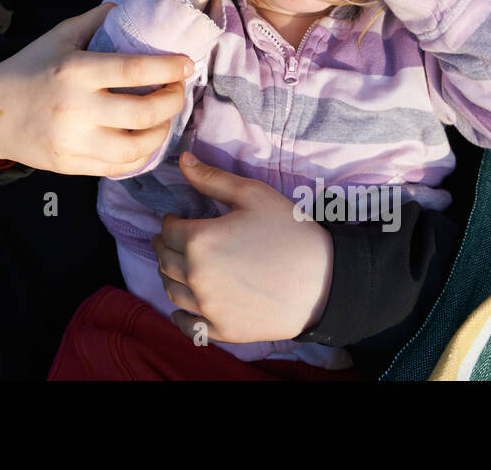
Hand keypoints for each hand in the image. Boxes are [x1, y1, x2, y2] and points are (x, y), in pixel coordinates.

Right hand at [0, 2, 192, 176]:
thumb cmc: (28, 69)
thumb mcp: (58, 37)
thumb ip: (95, 20)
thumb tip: (129, 6)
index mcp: (75, 71)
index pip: (134, 70)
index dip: (169, 68)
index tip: (187, 64)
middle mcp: (76, 108)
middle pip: (143, 112)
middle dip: (173, 101)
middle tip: (178, 91)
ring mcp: (74, 140)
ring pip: (136, 146)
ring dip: (162, 133)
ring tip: (165, 119)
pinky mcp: (71, 164)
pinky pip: (118, 167)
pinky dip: (141, 156)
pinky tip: (147, 141)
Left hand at [151, 153, 332, 342]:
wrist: (325, 281)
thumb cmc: (290, 232)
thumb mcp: (252, 194)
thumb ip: (212, 178)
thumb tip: (182, 160)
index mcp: (199, 240)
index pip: (168, 229)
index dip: (170, 221)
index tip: (176, 219)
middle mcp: (196, 275)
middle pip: (165, 259)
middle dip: (165, 245)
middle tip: (171, 240)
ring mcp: (208, 306)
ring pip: (171, 290)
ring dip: (169, 275)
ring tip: (177, 267)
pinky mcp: (222, 330)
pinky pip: (187, 324)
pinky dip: (179, 315)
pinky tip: (183, 306)